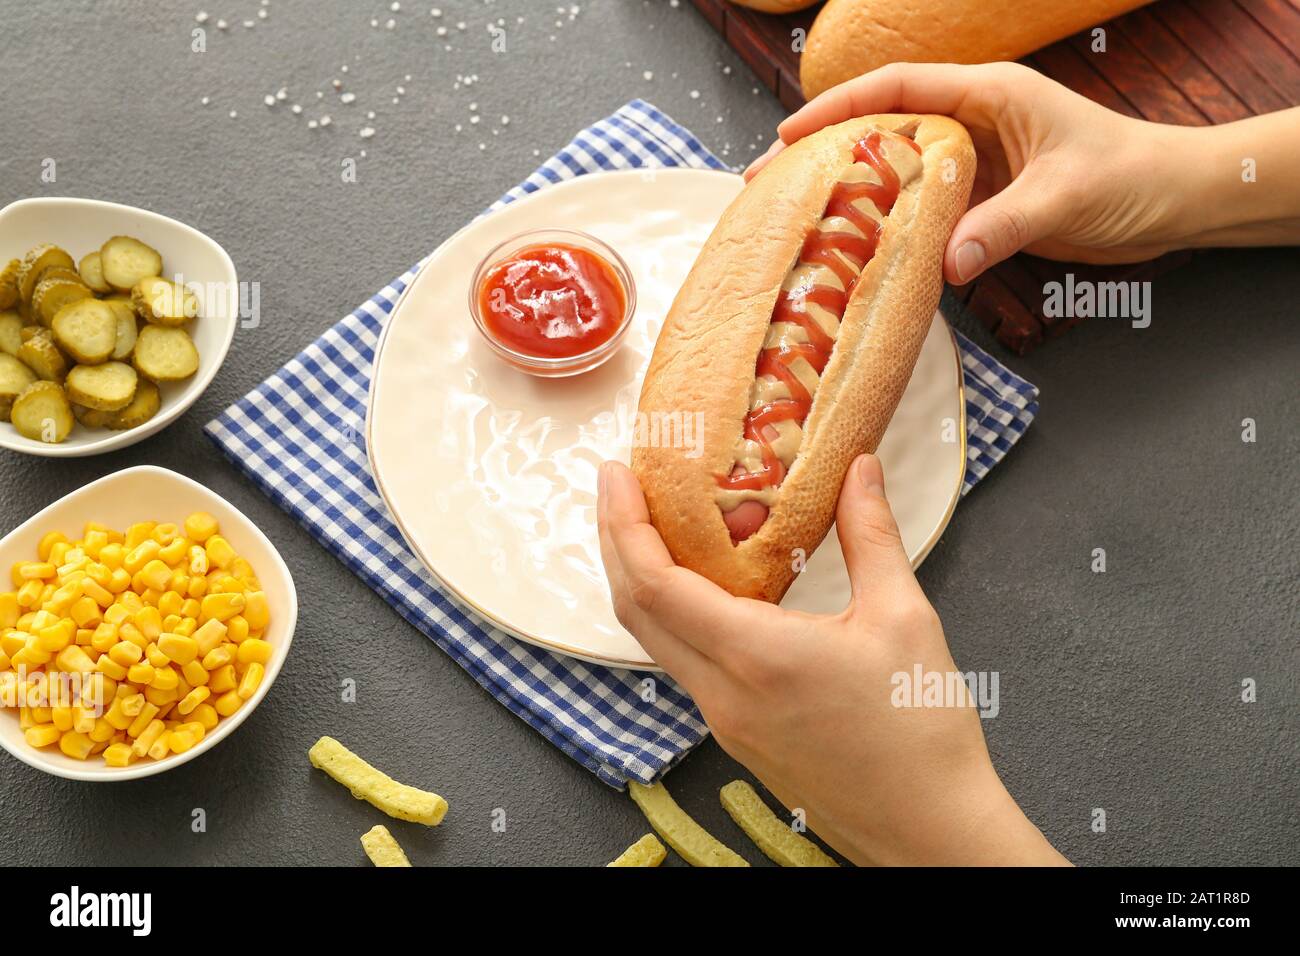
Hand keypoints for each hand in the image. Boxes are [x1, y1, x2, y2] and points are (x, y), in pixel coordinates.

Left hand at [598, 453, 1068, 865]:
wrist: (929, 827)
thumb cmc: (922, 729)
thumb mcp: (903, 617)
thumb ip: (870, 534)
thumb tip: (860, 468)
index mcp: (754, 656)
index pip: (655, 584)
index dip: (624, 525)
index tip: (617, 475)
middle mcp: (721, 693)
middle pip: (636, 610)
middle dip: (616, 542)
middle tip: (620, 487)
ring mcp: (723, 721)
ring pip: (654, 640)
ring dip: (640, 579)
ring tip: (653, 526)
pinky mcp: (735, 736)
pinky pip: (683, 664)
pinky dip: (672, 615)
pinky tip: (698, 587)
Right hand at [746, 62, 1299, 282]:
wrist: (1174, 201)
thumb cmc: (1129, 176)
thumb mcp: (1063, 196)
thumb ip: (1002, 226)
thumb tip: (944, 265)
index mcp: (988, 95)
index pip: (897, 90)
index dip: (838, 108)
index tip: (789, 134)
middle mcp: (973, 122)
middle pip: (882, 127)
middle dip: (824, 152)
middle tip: (771, 186)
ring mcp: (976, 162)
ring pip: (897, 170)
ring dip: (850, 192)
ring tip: (799, 220)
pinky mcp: (983, 199)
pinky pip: (923, 209)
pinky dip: (889, 226)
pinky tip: (859, 249)